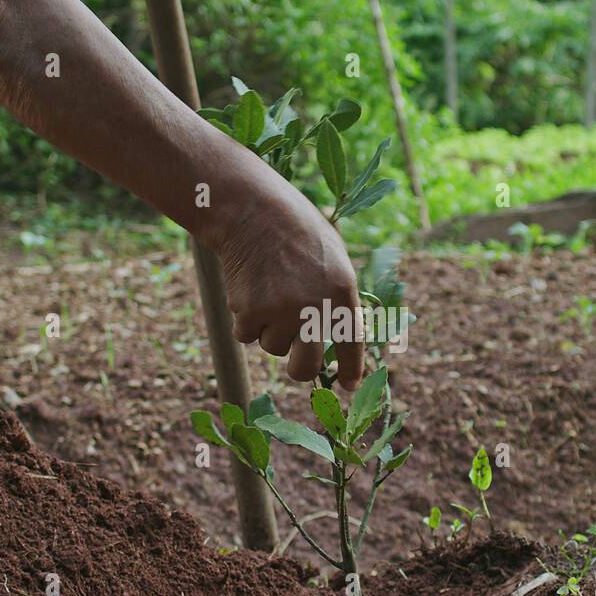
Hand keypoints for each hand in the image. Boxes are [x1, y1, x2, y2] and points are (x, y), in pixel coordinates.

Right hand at [208, 178, 364, 390]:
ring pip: (272, 347)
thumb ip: (336, 294)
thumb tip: (335, 330)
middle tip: (296, 363)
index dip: (349, 369)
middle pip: (305, 368)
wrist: (252, 210)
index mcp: (342, 292)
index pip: (350, 343)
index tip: (347, 385)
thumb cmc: (295, 228)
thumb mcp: (333, 255)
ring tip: (268, 292)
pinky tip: (249, 288)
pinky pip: (246, 335)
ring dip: (268, 330)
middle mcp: (314, 308)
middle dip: (299, 370)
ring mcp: (281, 312)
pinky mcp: (250, 312)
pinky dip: (245, 320)